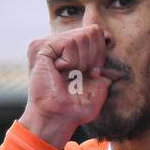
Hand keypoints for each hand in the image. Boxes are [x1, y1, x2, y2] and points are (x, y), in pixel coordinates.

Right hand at [20, 24, 119, 145]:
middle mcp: (59, 43)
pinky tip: (60, 71)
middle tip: (77, 76)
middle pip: (91, 32)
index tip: (91, 73)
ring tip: (67, 75)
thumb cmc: (76, 107)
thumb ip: (104, 62)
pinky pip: (69, 43)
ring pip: (81, 37)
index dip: (99, 53)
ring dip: (80, 62)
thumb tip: (109, 38)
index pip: (95, 31)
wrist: (58, 118)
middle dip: (92, 58)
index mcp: (71, 50)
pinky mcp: (40, 47)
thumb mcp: (99, 83)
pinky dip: (71, 61)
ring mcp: (48, 43)